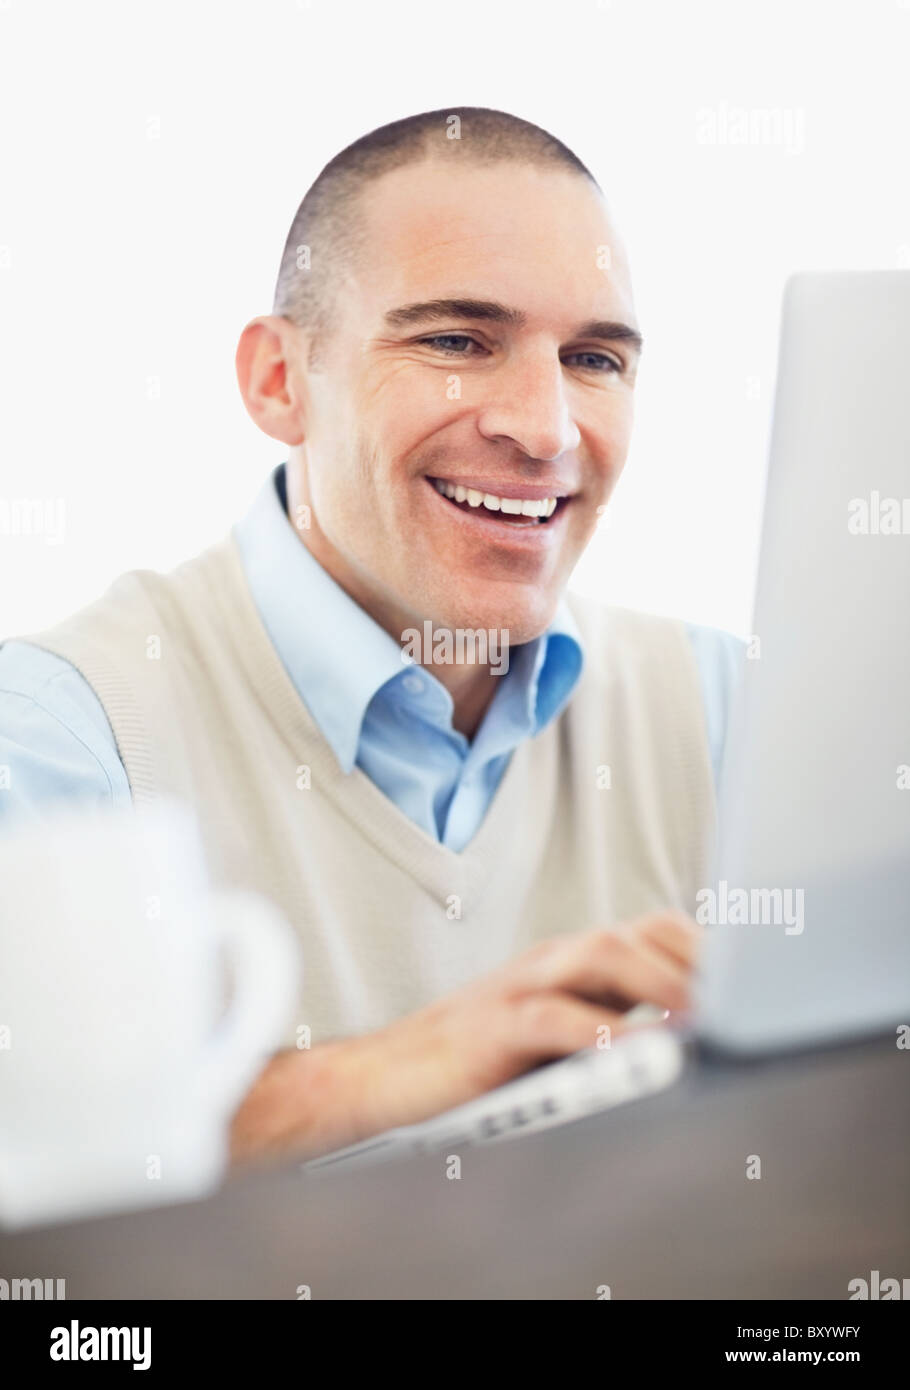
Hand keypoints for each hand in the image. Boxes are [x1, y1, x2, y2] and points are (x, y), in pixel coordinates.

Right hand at [229, 910, 701, 1165]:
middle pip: (635, 934)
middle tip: (739, 1004)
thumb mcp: (556, 1032)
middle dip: (694, 964)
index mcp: (571, 961)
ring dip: (659, 985)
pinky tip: (623, 1050)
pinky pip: (548, 1017)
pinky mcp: (489, 1028)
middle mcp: (551, 961)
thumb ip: (611, 1020)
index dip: (705, 951)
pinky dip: (592, 1031)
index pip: (652, 931)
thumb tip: (691, 1037)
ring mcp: (518, 987)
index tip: (752, 983)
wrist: (387, 1076)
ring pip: (600, 957)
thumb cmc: (479, 1061)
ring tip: (701, 1017)